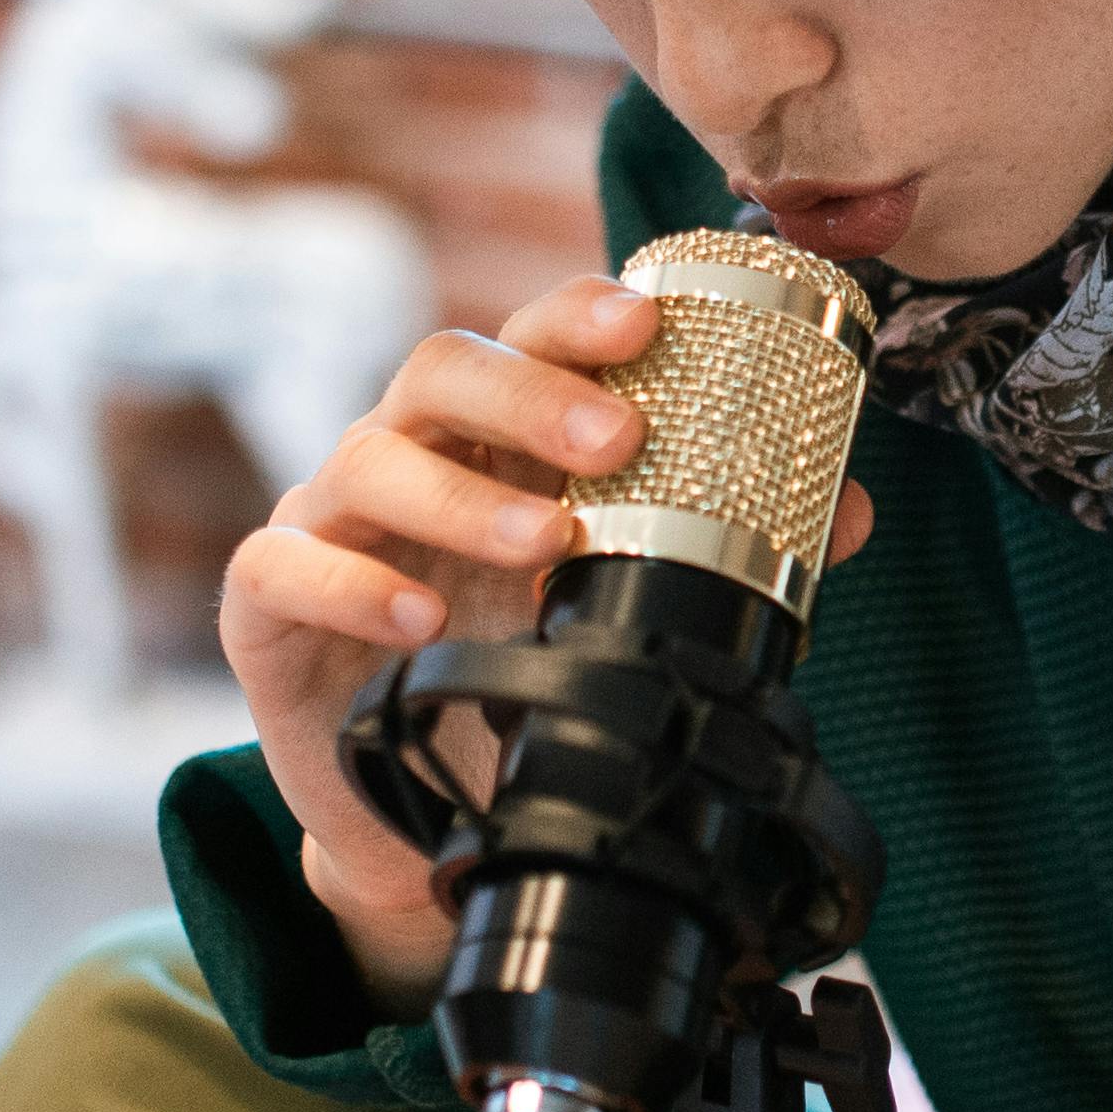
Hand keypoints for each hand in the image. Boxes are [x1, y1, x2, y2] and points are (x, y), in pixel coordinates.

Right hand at [218, 273, 872, 1013]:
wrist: (411, 798)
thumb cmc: (511, 655)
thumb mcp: (615, 597)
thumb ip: (720, 546)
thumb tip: (847, 513)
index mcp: (495, 431)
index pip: (531, 335)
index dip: (580, 314)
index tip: (648, 321)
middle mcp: (409, 451)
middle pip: (444, 368)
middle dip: (533, 391)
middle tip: (618, 440)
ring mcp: (330, 517)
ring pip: (370, 458)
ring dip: (464, 496)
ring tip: (545, 543)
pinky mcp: (265, 601)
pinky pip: (285, 566)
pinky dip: (352, 584)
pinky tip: (419, 614)